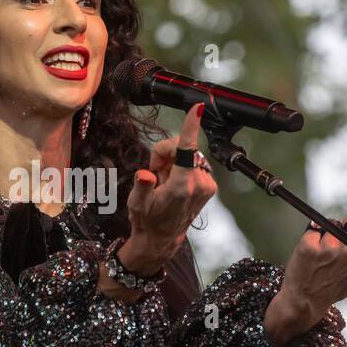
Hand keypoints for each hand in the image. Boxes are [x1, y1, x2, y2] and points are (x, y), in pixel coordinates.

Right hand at [119, 103, 216, 274]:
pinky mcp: (210, 184)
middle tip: (154, 174)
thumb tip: (145, 175)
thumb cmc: (147, 219)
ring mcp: (207, 184)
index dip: (191, 126)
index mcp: (181, 186)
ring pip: (187, 153)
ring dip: (172, 163)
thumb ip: (142, 186)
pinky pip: (193, 162)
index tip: (198, 107)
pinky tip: (174, 184)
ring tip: (164, 183)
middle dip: (164, 155)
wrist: (161, 238)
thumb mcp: (136, 203)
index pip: (186, 149)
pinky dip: (181, 167)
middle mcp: (199, 184)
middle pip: (180, 147)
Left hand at [263, 183, 346, 344]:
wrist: (306, 300)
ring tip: (324, 256)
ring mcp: (330, 250)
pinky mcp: (309, 247)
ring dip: (328, 234)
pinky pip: (313, 228)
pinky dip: (311, 237)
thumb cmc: (340, 287)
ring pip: (333, 223)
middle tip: (338, 254)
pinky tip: (311, 254)